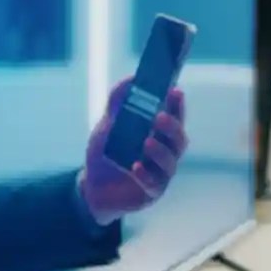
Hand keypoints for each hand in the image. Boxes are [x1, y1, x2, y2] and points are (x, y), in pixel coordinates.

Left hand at [80, 76, 189, 225]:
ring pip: (171, 161)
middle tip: (159, 116)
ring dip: (161, 151)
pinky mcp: (152, 191)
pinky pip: (154, 183)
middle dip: (172, 127)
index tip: (175, 91)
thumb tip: (131, 79)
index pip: (176, 115)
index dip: (177, 104)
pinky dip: (146, 174)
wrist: (92, 186)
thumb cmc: (107, 151)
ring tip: (147, 142)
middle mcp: (167, 151)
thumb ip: (119, 102)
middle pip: (179, 139)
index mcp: (160, 132)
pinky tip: (136, 167)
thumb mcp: (108, 124)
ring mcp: (162, 172)